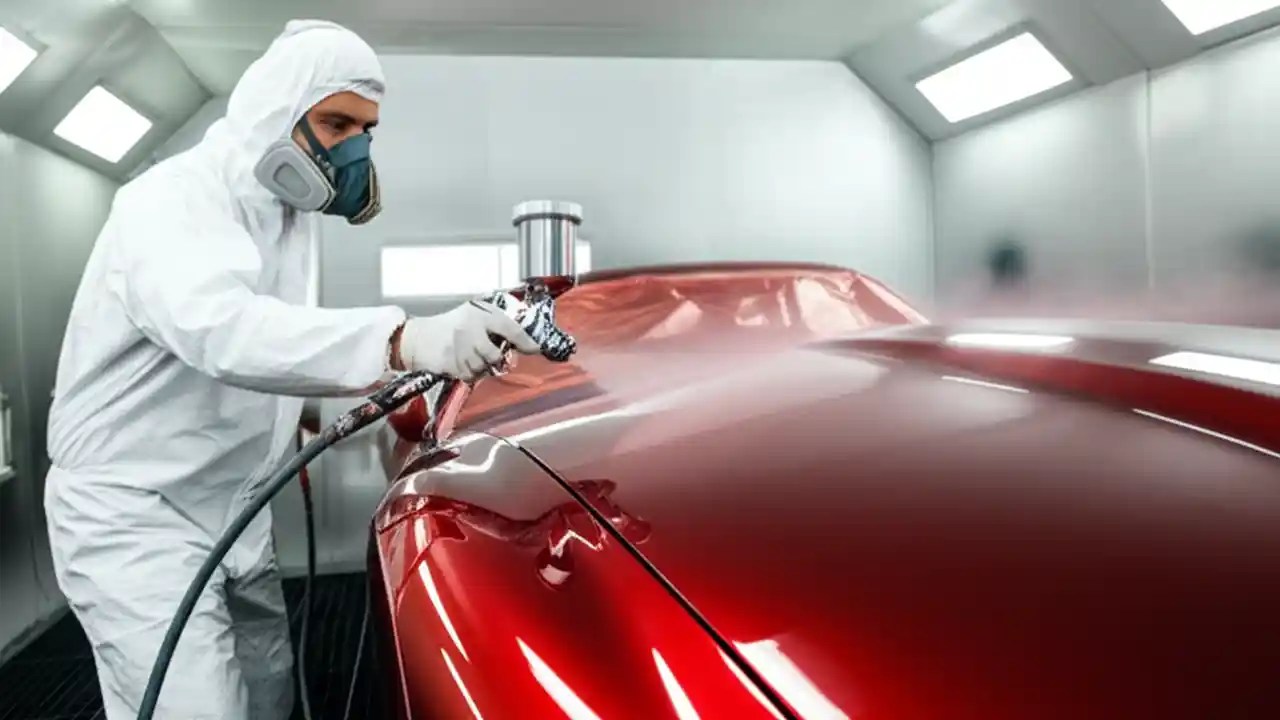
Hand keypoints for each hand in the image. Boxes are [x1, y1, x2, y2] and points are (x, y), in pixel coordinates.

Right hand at [397, 299, 539, 380]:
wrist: (419, 338)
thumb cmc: (452, 323)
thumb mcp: (474, 312)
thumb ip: (496, 321)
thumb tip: (523, 336)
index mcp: (480, 314)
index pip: (510, 329)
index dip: (525, 341)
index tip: (535, 349)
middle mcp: (471, 331)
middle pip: (496, 356)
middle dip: (497, 358)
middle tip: (494, 355)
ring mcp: (460, 350)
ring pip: (484, 368)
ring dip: (483, 366)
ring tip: (474, 357)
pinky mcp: (451, 365)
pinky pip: (472, 377)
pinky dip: (472, 374)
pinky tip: (464, 363)